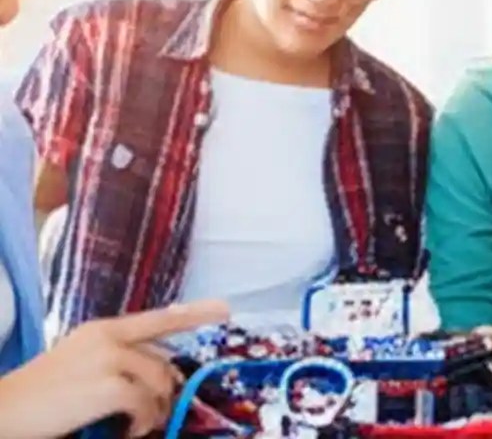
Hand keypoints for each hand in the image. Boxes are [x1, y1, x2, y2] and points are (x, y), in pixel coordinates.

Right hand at [0, 299, 227, 437]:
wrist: (5, 409)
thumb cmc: (40, 392)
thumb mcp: (78, 361)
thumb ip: (114, 357)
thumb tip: (154, 373)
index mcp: (102, 329)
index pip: (156, 318)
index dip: (193, 314)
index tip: (225, 309)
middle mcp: (109, 338)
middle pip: (162, 363)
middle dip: (165, 391)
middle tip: (152, 413)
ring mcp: (110, 359)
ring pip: (158, 385)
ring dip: (155, 411)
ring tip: (137, 425)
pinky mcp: (109, 386)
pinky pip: (146, 405)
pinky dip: (142, 423)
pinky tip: (127, 431)